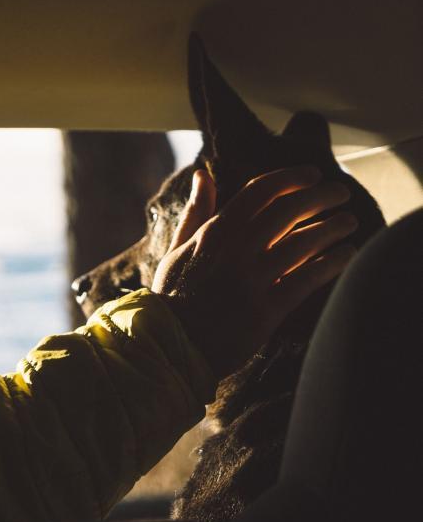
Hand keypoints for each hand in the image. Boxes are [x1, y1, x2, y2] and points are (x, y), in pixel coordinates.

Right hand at [152, 166, 356, 377]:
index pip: (259, 192)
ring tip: (349, 222)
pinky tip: (345, 254)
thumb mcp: (176, 250)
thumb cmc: (172, 299)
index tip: (312, 175)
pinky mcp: (265, 310)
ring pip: (303, 242)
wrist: (171, 347)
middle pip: (288, 210)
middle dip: (321, 196)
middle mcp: (234, 251)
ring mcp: (251, 280)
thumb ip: (195, 212)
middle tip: (340, 194)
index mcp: (212, 234)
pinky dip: (331, 263)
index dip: (291, 178)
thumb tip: (202, 174)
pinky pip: (306, 279)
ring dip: (332, 227)